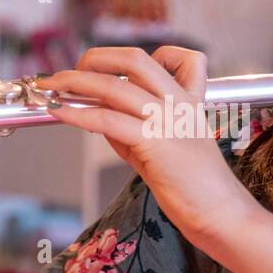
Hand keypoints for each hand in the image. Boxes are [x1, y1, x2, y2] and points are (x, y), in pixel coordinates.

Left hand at [35, 46, 260, 250]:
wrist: (222, 215)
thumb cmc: (196, 190)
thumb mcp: (164, 151)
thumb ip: (135, 131)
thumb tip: (101, 118)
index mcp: (189, 101)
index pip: (172, 56)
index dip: (136, 58)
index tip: (106, 68)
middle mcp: (180, 103)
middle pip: (135, 59)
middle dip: (95, 58)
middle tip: (69, 72)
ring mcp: (169, 120)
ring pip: (116, 86)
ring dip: (74, 83)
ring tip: (51, 87)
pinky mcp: (156, 143)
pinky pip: (109, 119)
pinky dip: (78, 113)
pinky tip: (60, 112)